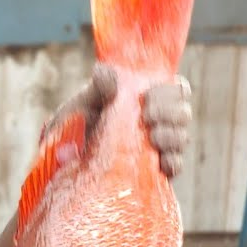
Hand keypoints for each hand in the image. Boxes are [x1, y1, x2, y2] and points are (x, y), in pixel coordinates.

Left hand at [42, 63, 192, 178]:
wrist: (62, 156)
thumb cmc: (77, 122)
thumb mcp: (84, 100)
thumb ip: (99, 84)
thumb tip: (108, 74)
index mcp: (148, 99)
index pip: (178, 90)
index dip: (170, 92)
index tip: (148, 96)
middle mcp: (158, 122)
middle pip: (183, 114)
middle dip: (170, 113)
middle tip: (147, 117)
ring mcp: (157, 148)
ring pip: (181, 138)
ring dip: (172, 136)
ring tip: (152, 137)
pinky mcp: (153, 172)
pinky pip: (175, 167)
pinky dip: (172, 162)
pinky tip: (161, 160)